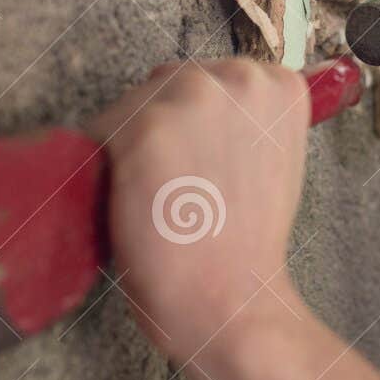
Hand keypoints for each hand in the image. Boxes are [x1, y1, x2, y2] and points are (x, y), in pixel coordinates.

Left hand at [88, 59, 311, 361]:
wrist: (232, 301)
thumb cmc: (245, 244)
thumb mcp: (271, 161)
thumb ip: (246, 124)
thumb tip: (202, 111)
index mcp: (279, 85)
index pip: (209, 79)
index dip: (194, 124)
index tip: (196, 161)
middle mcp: (241, 78)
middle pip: (167, 84)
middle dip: (160, 129)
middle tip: (171, 187)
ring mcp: (192, 98)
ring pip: (131, 106)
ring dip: (127, 146)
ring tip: (151, 198)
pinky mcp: (145, 128)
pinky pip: (99, 132)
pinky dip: (100, 167)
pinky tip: (127, 202)